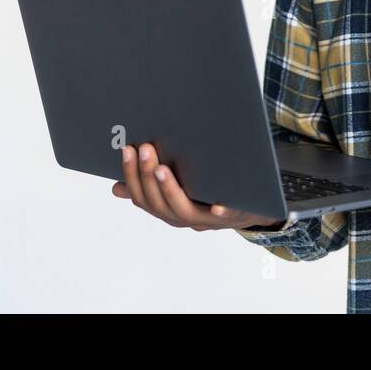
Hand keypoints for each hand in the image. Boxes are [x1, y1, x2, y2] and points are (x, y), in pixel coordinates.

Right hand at [112, 142, 283, 230]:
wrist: (253, 207)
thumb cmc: (211, 192)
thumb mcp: (181, 186)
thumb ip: (153, 185)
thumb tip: (116, 188)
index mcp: (169, 210)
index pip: (142, 198)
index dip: (132, 175)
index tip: (127, 149)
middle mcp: (184, 219)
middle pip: (158, 204)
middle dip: (147, 176)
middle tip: (145, 149)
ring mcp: (208, 221)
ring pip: (183, 212)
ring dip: (170, 190)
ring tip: (162, 168)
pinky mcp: (234, 217)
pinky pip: (226, 217)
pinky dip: (220, 211)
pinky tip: (217, 204)